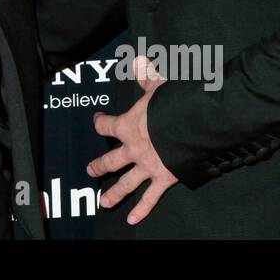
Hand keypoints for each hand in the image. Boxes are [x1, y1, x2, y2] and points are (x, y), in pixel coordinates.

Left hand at [87, 55, 178, 225]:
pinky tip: (132, 220)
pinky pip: (150, 198)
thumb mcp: (158, 87)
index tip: (96, 120)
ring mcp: (146, 166)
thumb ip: (146, 76)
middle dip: (99, 165)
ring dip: (114, 194)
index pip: (106, 125)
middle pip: (110, 160)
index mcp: (128, 126)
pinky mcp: (163, 178)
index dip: (99, 122)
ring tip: (103, 203)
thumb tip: (138, 59)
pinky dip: (141, 210)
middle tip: (90, 170)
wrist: (189, 126)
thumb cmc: (172, 104)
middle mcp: (133, 149)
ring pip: (125, 183)